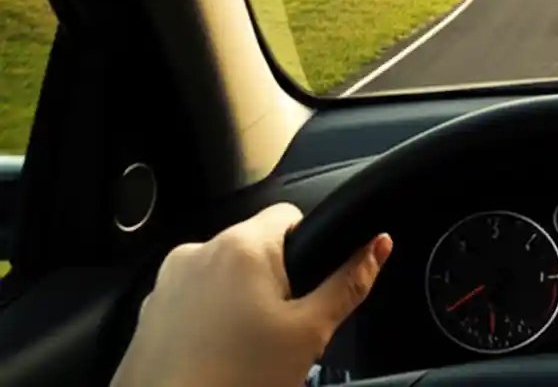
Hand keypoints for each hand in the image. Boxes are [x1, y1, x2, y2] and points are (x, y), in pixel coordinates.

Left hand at [111, 203, 392, 386]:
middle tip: (282, 330)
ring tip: (247, 347)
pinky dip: (209, 319)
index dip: (308, 248)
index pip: (289, 215)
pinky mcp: (150, 311)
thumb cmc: (238, 379)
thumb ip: (348, 283)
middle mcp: (198, 252)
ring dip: (240, 300)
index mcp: (242, 247)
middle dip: (274, 282)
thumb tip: (379, 245)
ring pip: (224, 275)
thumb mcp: (309, 333)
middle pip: (256, 248)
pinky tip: (218, 355)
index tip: (308, 289)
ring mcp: (167, 281)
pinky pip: (193, 299)